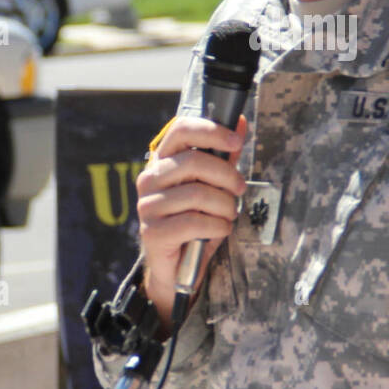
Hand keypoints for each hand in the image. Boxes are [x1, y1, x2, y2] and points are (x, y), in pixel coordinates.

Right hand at [135, 115, 247, 336]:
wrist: (178, 266)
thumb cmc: (196, 220)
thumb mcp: (214, 186)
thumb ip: (224, 156)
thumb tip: (241, 121)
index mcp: (163, 160)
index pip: (180, 130)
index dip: (211, 130)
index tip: (236, 139)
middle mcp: (149, 179)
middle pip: (194, 161)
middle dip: (227, 175)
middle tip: (240, 188)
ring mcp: (147, 206)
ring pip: (198, 194)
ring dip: (225, 206)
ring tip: (229, 214)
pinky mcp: (152, 232)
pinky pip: (194, 222)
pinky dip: (217, 226)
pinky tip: (220, 230)